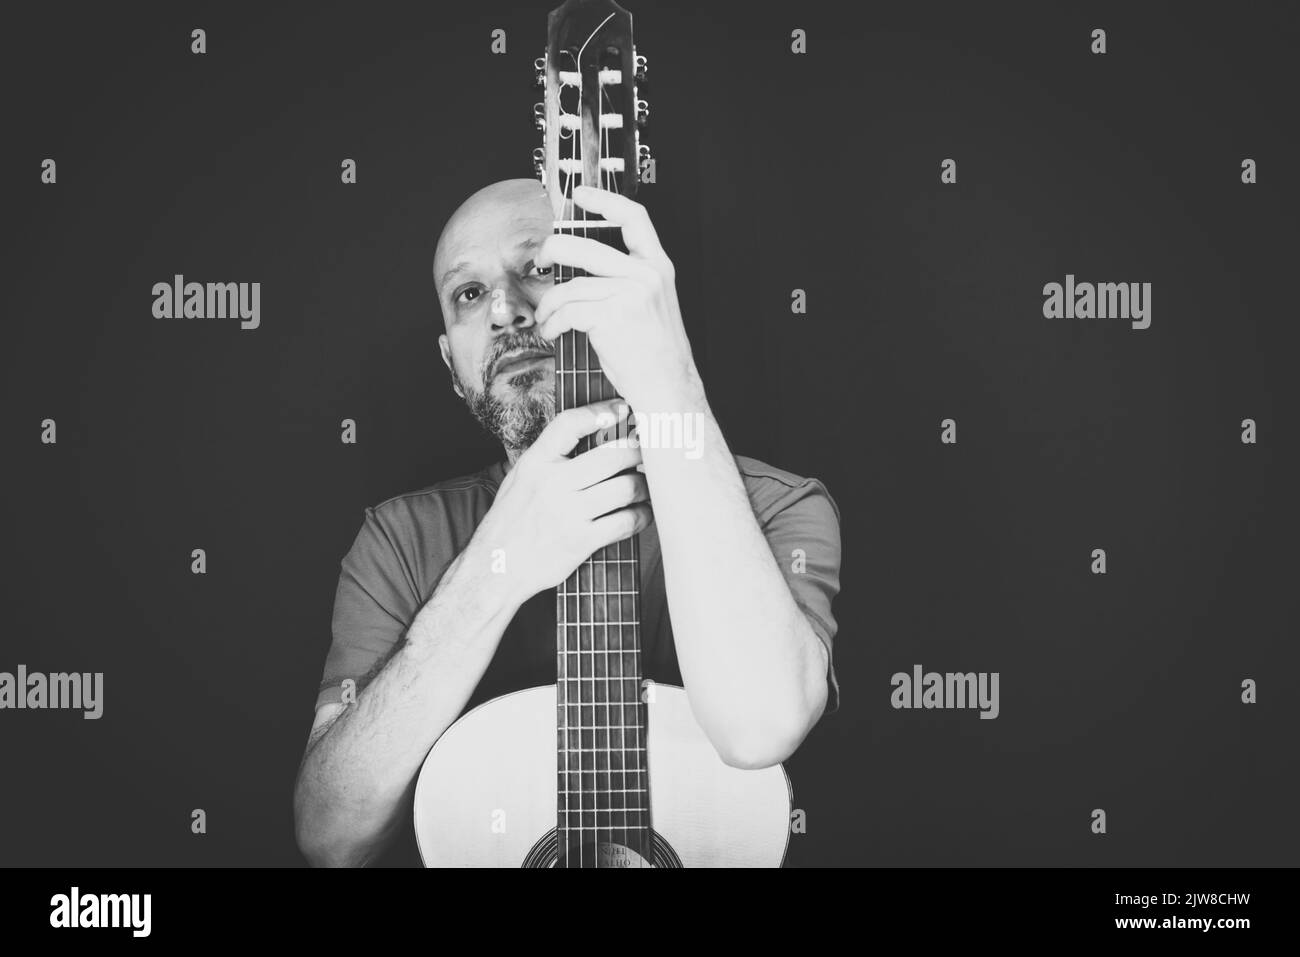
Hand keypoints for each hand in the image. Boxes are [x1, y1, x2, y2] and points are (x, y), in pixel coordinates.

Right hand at [471, 399, 651, 603]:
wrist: (494, 569)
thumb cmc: (510, 522)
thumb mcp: (519, 479)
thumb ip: (549, 458)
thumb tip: (593, 434)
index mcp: (535, 463)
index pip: (570, 424)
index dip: (600, 412)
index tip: (622, 409)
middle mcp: (553, 483)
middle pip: (613, 456)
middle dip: (639, 453)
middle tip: (648, 454)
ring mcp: (569, 513)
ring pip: (626, 488)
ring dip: (644, 486)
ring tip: (646, 486)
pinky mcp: (582, 541)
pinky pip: (626, 521)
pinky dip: (642, 516)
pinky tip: (643, 513)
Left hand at [535, 186, 701, 412]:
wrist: (668, 386)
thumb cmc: (654, 352)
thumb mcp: (651, 303)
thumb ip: (626, 278)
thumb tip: (580, 265)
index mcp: (658, 266)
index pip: (634, 217)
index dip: (604, 201)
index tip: (581, 195)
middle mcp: (646, 274)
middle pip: (583, 245)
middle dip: (552, 250)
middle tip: (542, 259)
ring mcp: (629, 293)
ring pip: (569, 286)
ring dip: (548, 304)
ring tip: (547, 318)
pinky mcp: (611, 315)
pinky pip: (567, 311)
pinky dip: (553, 323)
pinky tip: (553, 332)